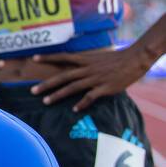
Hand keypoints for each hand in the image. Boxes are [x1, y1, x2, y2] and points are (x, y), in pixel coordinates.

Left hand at [30, 47, 155, 112]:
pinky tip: (74, 109)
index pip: (63, 57)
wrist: (135, 59)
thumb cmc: (116, 59)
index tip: (33, 58)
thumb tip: (75, 66)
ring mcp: (95, 78)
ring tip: (45, 101)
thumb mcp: (98, 57)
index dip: (48, 57)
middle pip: (62, 76)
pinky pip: (90, 97)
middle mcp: (87, 69)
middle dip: (46, 84)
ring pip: (72, 87)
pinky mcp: (105, 87)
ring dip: (58, 95)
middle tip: (32, 91)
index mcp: (85, 59)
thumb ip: (85, 62)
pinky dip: (82, 103)